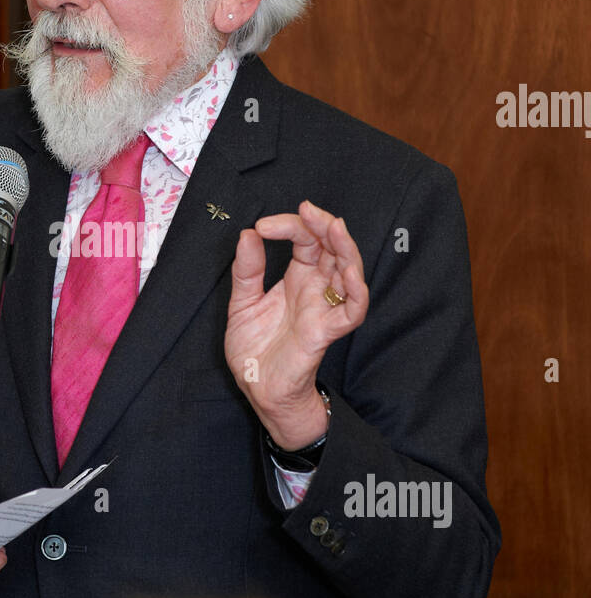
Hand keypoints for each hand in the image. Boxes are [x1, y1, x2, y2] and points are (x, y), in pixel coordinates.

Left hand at [225, 200, 368, 448]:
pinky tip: (347, 273)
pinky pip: (352, 310)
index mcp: (297, 277)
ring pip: (349, 271)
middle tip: (308, 210)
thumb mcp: (242, 302)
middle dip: (324, 225)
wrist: (256, 387)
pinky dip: (356, 290)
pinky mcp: (327, 331)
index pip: (305, 240)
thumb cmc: (254, 348)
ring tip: (334, 227)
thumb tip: (248, 234)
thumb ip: (247, 270)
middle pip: (332, 248)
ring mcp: (324, 308)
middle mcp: (315, 288)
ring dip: (345, 248)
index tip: (263, 225)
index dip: (290, 225)